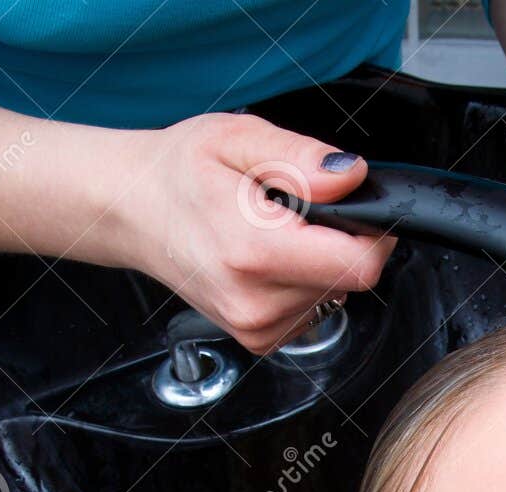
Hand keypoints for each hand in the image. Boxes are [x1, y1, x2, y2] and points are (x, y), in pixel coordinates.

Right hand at [106, 113, 397, 354]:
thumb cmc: (177, 173)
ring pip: (334, 296)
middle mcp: (256, 303)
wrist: (131, 211)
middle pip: (351, 281)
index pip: (359, 265)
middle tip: (297, 210)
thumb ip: (300, 158)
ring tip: (271, 232)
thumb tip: (351, 177)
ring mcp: (256, 328)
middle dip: (340, 241)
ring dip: (319, 262)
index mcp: (254, 252)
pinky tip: (266, 259)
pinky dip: (301, 283)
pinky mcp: (259, 339)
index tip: (355, 206)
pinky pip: (312, 311)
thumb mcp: (237, 138)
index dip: (374, 232)